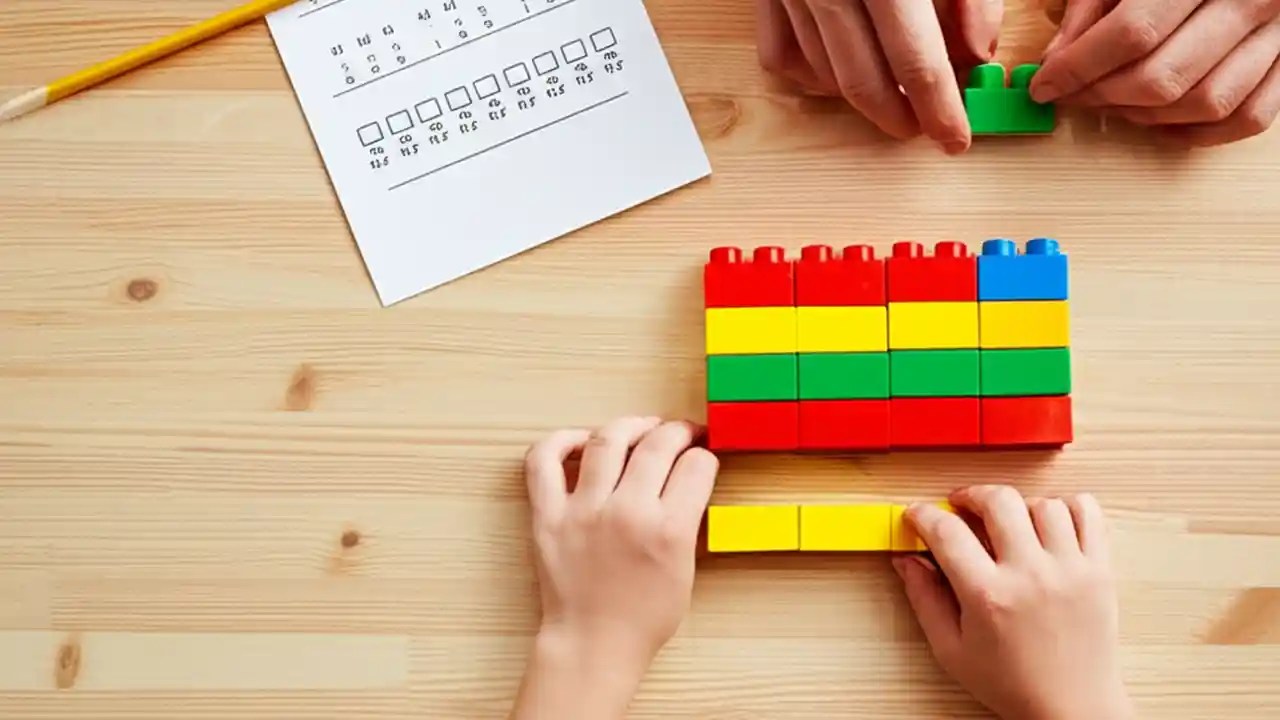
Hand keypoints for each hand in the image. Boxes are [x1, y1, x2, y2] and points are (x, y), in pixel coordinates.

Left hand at [510, 417, 718, 719]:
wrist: (593, 644)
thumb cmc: (642, 617)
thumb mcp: (685, 568)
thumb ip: (687, 518)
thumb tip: (688, 475)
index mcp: (668, 530)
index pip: (696, 466)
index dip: (704, 455)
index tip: (701, 456)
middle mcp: (627, 512)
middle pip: (658, 444)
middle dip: (677, 431)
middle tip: (681, 434)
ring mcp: (583, 510)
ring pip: (608, 439)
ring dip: (630, 425)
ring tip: (641, 429)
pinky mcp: (548, 515)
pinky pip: (544, 459)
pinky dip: (561, 439)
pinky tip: (582, 441)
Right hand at [756, 0, 1003, 152]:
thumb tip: (975, 54)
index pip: (917, 65)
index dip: (940, 110)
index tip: (954, 140)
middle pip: (864, 84)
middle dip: (900, 118)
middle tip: (925, 128)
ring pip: (826, 76)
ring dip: (864, 97)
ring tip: (895, 93)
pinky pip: (784, 58)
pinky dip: (814, 77)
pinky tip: (842, 71)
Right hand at [895, 486, 1131, 719]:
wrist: (1072, 708)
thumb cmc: (1012, 684)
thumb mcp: (951, 649)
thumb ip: (924, 599)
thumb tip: (906, 560)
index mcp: (989, 596)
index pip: (946, 532)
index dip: (923, 515)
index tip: (918, 515)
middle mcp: (1031, 576)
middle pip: (998, 501)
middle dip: (970, 494)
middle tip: (961, 505)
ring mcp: (1071, 570)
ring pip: (1043, 503)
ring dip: (1018, 505)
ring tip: (1007, 522)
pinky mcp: (1099, 571)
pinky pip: (1088, 514)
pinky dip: (1067, 506)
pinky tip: (1048, 522)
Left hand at [1032, 0, 1279, 145]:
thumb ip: (1091, 5)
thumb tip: (1056, 59)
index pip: (1132, 33)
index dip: (1078, 67)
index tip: (1044, 84)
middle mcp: (1252, 0)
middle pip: (1163, 77)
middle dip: (1102, 96)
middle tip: (1072, 95)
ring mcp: (1279, 37)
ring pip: (1205, 104)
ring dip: (1144, 117)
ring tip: (1110, 103)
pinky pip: (1247, 118)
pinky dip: (1198, 132)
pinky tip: (1158, 121)